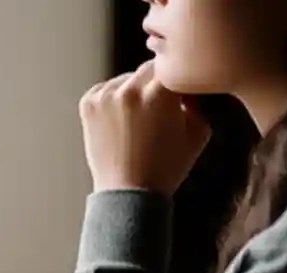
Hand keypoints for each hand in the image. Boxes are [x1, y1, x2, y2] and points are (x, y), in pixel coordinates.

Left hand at [80, 60, 210, 194]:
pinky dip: (113, 100)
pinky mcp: (88, 104)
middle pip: (148, 69)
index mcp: (160, 92)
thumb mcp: (198, 132)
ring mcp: (106, 95)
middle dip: (155, 85)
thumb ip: (196, 101)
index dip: (176, 80)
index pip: (172, 66)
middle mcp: (130, 88)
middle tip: (157, 111)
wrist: (128, 193)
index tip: (177, 94)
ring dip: (133, 91)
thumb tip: (187, 85)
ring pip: (126, 79)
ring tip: (137, 122)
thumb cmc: (166, 167)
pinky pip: (106, 89)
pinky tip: (121, 122)